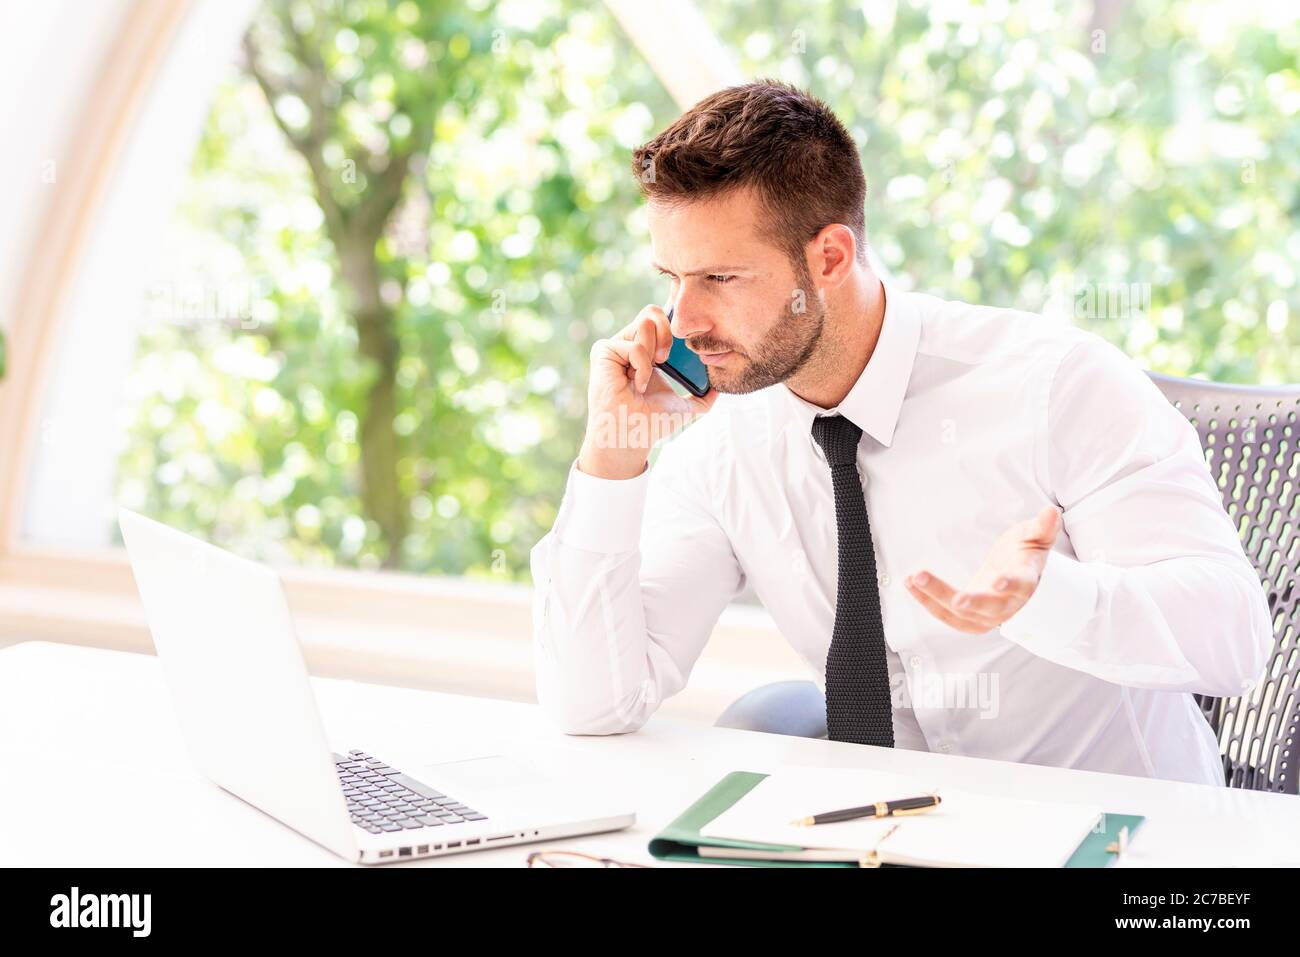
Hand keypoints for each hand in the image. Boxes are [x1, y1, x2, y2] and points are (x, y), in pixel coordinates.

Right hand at [578, 304, 716, 478]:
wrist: (632, 436)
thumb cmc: (651, 423)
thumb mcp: (685, 407)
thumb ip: (702, 396)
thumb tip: (718, 388)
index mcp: (648, 352)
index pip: (662, 319)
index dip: (674, 321)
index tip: (686, 338)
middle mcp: (630, 344)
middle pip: (653, 311)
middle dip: (668, 333)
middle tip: (666, 360)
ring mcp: (616, 346)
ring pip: (645, 322)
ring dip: (654, 353)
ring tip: (647, 376)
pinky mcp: (604, 351)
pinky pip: (634, 344)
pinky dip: (642, 366)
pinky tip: (637, 384)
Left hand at [904, 506, 1062, 633]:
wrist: (1017, 579)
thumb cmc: (1025, 555)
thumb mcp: (1035, 538)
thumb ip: (1042, 526)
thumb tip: (1051, 510)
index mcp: (1027, 582)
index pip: (1022, 585)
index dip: (1011, 584)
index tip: (998, 581)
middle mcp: (1009, 604)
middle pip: (991, 607)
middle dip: (973, 603)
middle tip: (956, 598)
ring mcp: (988, 615)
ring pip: (963, 615)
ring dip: (938, 599)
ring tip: (916, 578)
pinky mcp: (969, 618)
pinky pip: (946, 615)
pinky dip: (927, 601)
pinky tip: (910, 583)